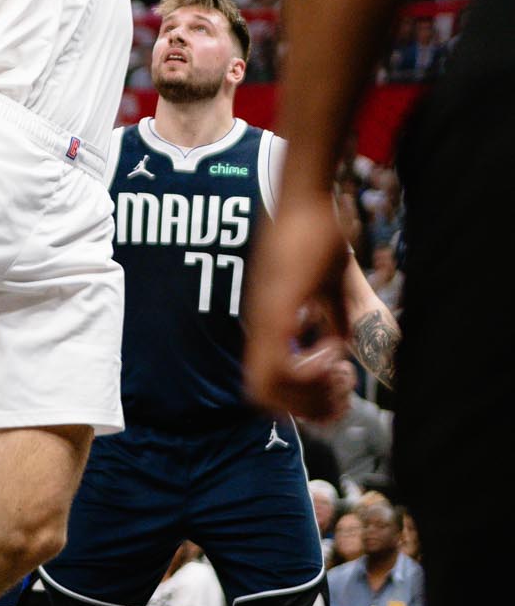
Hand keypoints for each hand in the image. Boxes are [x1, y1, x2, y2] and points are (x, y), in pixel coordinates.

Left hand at [244, 192, 351, 420]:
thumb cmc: (317, 237)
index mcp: (268, 326)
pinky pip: (276, 362)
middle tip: (343, 387)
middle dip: (309, 407)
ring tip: (340, 371)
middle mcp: (260, 327)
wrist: (304, 197)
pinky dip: (308, 371)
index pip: (266, 388)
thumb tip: (343, 350)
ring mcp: (264, 318)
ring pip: (265, 391)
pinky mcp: (276, 307)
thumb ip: (337, 321)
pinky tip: (333, 350)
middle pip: (263, 399)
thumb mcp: (332, 289)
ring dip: (309, 394)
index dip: (302, 402)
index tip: (337, 383)